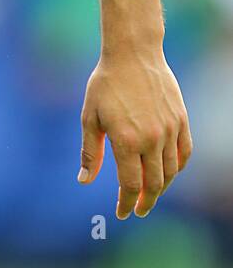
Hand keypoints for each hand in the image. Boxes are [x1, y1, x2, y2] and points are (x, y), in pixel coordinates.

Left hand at [78, 52, 192, 217]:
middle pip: (154, 184)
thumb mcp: (90, 117)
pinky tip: (168, 172)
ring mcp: (170, 130)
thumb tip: (84, 181)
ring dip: (162, 187)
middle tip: (138, 209)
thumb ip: (89, 152)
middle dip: (145, 201)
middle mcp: (152, 139)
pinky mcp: (181, 120)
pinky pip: (184, 153)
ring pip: (171, 171)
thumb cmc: (106, 84)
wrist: (133, 54)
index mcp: (126, 140)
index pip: (131, 185)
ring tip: (150, 193)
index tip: (123, 214)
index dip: (126, 204)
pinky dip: (178, 167)